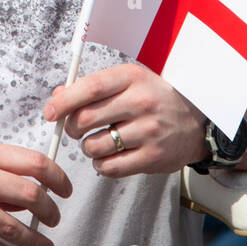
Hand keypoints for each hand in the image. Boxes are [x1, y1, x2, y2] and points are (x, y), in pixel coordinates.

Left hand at [44, 63, 205, 176]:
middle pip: (87, 119)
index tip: (50, 111)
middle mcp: (141, 102)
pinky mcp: (153, 158)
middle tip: (75, 129)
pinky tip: (108, 157)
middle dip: (72, 127)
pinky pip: (110, 168)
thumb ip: (93, 87)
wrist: (195, 121)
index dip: (65, 100)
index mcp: (132, 77)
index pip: (91, 87)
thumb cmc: (153, 97)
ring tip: (98, 142)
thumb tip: (57, 96)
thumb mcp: (128, 81)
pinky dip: (101, 165)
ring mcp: (148, 132)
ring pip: (95, 146)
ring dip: (88, 148)